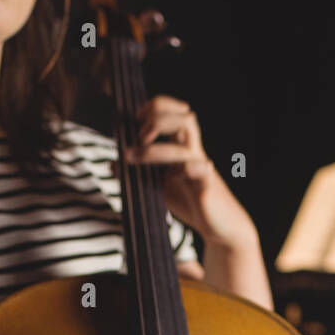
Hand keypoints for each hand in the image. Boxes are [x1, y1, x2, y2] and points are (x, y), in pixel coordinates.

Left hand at [126, 96, 258, 251]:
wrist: (221, 227)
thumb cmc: (191, 203)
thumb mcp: (160, 186)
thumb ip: (140, 173)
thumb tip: (113, 165)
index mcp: (183, 147)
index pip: (175, 113)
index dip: (157, 107)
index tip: (137, 117)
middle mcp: (194, 153)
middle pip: (185, 119)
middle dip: (159, 119)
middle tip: (140, 135)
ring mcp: (201, 168)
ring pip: (184, 146)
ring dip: (154, 149)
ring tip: (130, 157)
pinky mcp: (207, 186)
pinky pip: (198, 170)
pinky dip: (180, 170)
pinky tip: (166, 178)